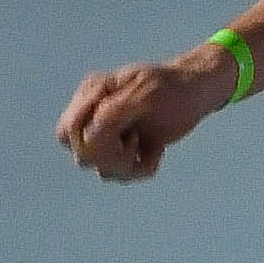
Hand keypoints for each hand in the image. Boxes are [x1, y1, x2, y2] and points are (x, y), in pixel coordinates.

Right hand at [57, 49, 234, 182]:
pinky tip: (155, 151)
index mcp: (92, 93)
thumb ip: (113, 113)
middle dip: (112, 156)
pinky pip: (118, 174)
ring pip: (100, 169)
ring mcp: (106, 134)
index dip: (95, 140)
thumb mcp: (145, 94)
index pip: (69, 130)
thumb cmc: (171, 88)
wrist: (194, 93)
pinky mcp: (121, 150)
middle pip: (82, 155)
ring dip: (129, 165)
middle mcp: (92, 114)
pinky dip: (140, 169)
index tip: (127, 132)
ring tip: (147, 144)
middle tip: (136, 141)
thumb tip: (89, 135)